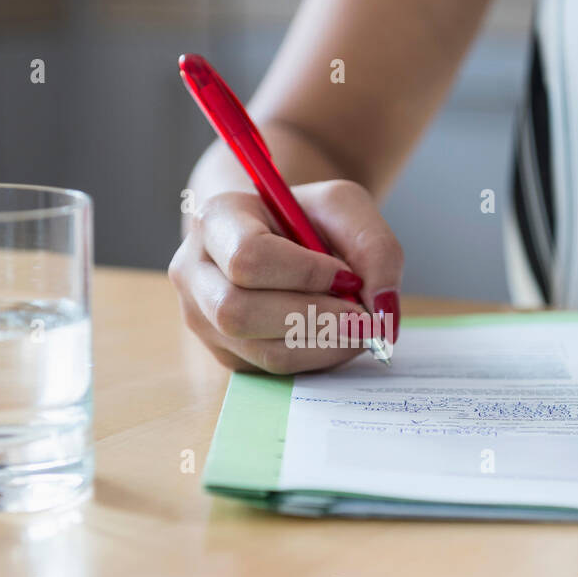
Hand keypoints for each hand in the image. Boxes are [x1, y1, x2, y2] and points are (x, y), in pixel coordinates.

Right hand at [168, 179, 402, 373]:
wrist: (277, 233)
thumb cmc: (305, 216)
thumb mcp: (346, 208)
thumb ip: (374, 247)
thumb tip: (383, 309)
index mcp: (215, 220)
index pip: (248, 257)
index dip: (304, 274)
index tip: (348, 277)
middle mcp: (194, 272)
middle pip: (239, 312)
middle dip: (313, 318)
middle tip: (364, 318)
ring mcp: (202, 319)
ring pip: (260, 350)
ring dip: (323, 344)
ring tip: (359, 328)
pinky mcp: (225, 352)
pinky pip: (272, 368)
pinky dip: (317, 356)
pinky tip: (337, 336)